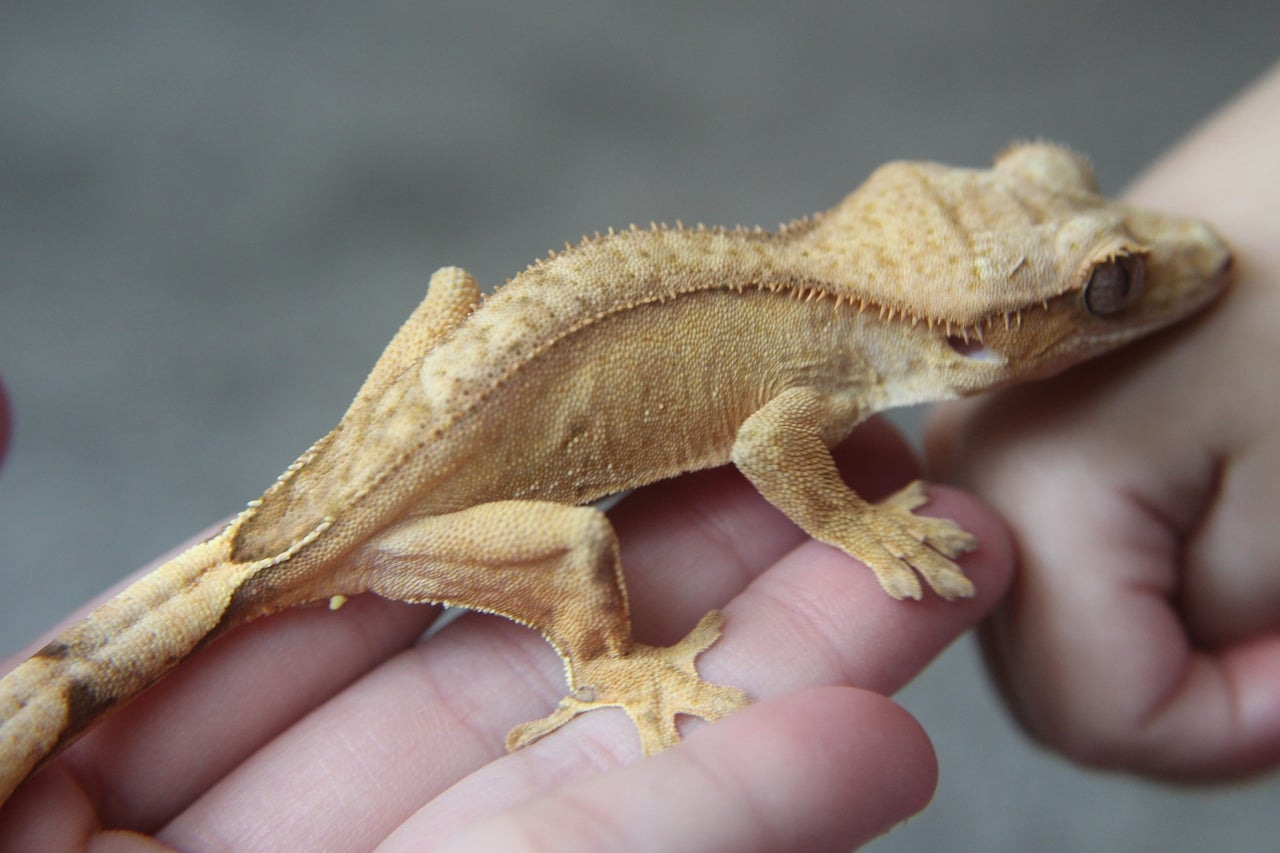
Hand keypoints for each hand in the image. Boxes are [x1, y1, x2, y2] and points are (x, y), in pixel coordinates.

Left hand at [0, 417, 1010, 849]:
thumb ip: (66, 637)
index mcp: (103, 786)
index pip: (314, 607)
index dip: (483, 494)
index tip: (623, 401)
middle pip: (491, 687)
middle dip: (680, 569)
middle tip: (835, 471)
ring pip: (586, 795)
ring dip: (767, 689)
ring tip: (913, 585)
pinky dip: (733, 826)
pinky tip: (866, 746)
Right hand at [927, 63, 1279, 780]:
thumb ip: (1231, 637)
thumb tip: (1193, 703)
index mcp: (1020, 494)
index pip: (1091, 714)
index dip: (1224, 729)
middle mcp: (968, 469)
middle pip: (1060, 672)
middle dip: (1198, 682)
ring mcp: (987, 437)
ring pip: (1066, 615)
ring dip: (1180, 623)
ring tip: (1269, 559)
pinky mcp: (1024, 417)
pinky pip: (1072, 545)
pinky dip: (1159, 562)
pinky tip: (1229, 509)